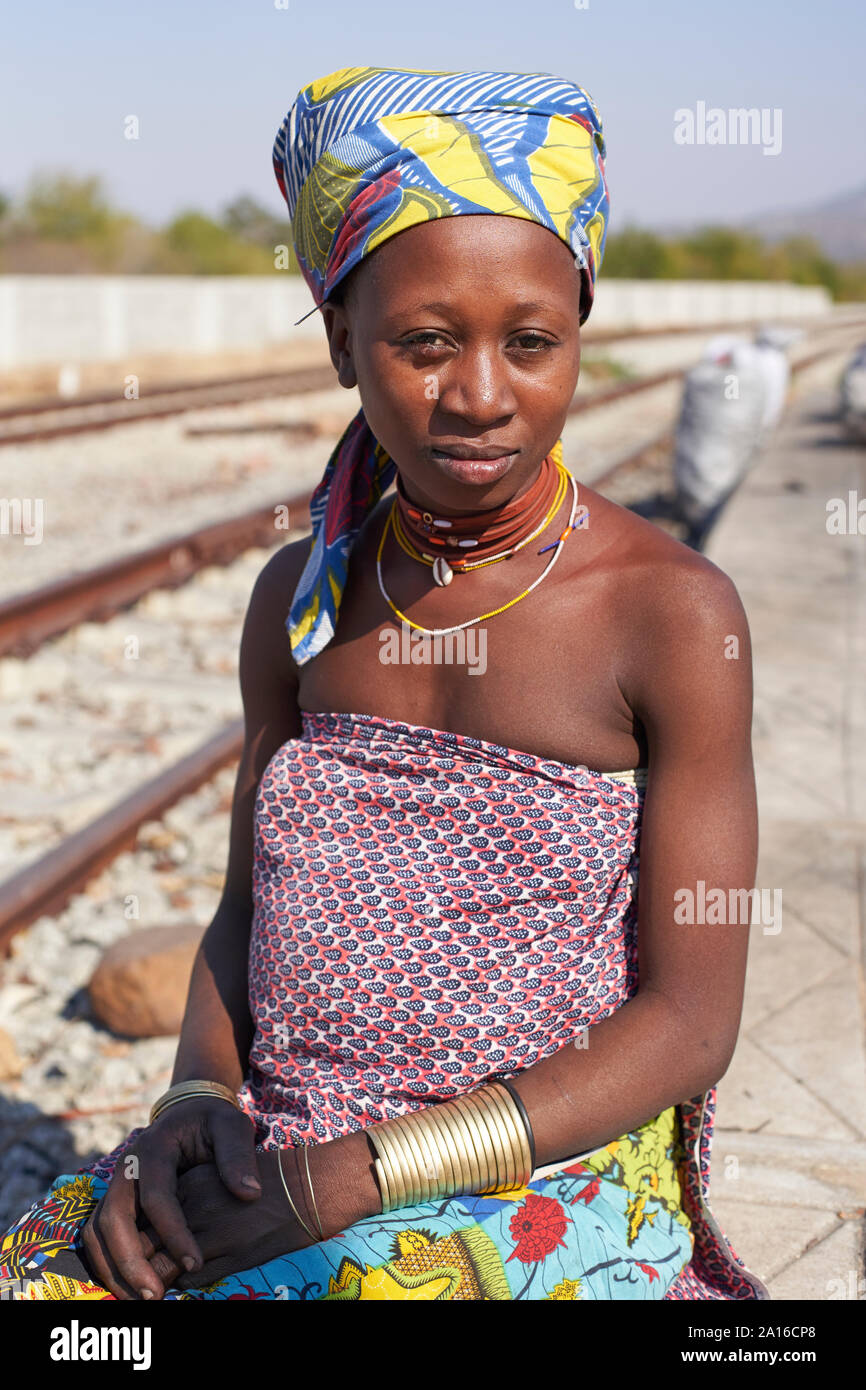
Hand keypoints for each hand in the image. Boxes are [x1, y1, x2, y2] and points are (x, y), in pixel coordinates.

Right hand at [80, 1096, 261, 1300]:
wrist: (191, 1111)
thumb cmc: (213, 1122)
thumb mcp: (231, 1127)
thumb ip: (237, 1157)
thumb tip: (248, 1194)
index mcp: (153, 1148)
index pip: (156, 1198)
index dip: (173, 1234)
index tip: (195, 1264)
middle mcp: (126, 1167)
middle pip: (113, 1219)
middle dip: (130, 1261)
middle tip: (155, 1295)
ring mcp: (117, 1185)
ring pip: (97, 1231)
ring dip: (113, 1269)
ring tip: (143, 1298)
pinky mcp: (116, 1200)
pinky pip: (100, 1235)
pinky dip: (109, 1263)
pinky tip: (132, 1286)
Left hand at [149, 1130, 383, 1292]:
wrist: (308, 1186)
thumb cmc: (266, 1183)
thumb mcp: (221, 1180)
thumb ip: (190, 1201)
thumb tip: (164, 1231)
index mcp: (188, 1183)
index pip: (143, 1216)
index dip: (131, 1239)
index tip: (127, 1252)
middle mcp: (191, 1205)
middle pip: (143, 1242)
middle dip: (133, 1265)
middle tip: (127, 1281)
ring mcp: (207, 1230)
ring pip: (160, 1267)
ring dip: (151, 1283)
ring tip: (146, 1292)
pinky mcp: (225, 1253)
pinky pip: (188, 1280)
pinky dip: (180, 1286)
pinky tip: (180, 1286)